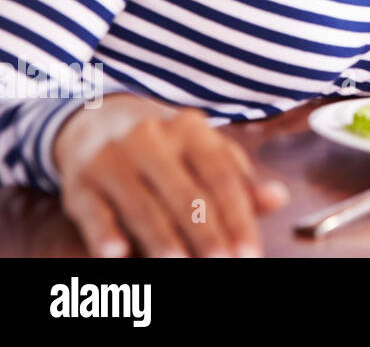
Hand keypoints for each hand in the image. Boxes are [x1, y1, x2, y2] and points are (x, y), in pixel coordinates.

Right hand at [52, 93, 288, 256]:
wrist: (97, 120)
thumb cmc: (167, 146)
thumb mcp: (204, 151)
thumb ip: (239, 179)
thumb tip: (278, 198)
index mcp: (191, 129)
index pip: (221, 176)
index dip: (238, 216)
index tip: (250, 250)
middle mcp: (151, 138)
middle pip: (184, 193)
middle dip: (206, 232)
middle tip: (223, 261)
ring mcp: (111, 158)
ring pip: (142, 204)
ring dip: (163, 238)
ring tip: (181, 262)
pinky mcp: (78, 183)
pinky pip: (92, 211)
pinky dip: (105, 232)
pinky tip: (117, 253)